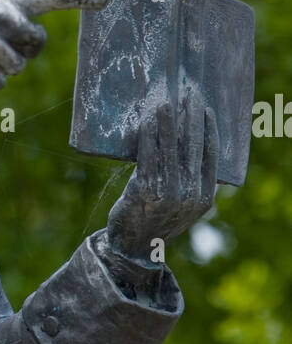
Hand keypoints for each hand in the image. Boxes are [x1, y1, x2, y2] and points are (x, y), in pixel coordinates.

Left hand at [106, 89, 218, 262]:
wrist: (133, 247)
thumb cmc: (157, 219)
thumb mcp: (183, 205)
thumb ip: (192, 182)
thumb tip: (192, 145)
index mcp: (204, 198)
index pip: (210, 157)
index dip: (209, 130)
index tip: (205, 110)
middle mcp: (189, 196)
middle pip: (192, 149)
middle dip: (190, 119)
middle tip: (189, 96)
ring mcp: (168, 195)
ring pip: (170, 150)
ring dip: (168, 123)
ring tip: (166, 103)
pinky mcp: (145, 192)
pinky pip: (148, 157)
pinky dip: (149, 137)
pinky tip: (148, 122)